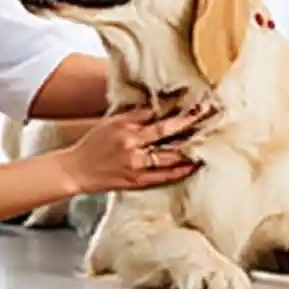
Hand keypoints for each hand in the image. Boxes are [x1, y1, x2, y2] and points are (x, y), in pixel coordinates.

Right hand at [58, 105, 215, 194]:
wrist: (76, 170)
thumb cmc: (93, 143)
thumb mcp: (111, 122)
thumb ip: (135, 115)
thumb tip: (159, 108)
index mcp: (127, 131)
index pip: (161, 121)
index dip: (182, 114)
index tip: (200, 106)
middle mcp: (134, 148)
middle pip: (170, 137)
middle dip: (193, 128)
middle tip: (212, 118)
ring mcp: (137, 167)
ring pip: (170, 158)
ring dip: (191, 150)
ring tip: (209, 141)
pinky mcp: (137, 181)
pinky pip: (164, 177)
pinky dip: (180, 171)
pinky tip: (193, 164)